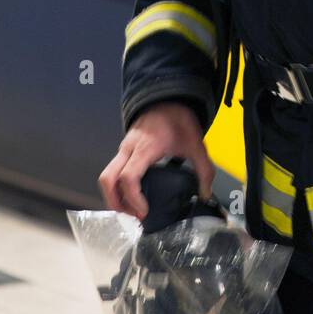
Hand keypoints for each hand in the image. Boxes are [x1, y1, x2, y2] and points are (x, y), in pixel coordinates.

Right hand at [98, 103, 215, 219]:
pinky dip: (118, 186)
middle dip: (115, 202)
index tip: (144, 211)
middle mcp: (129, 148)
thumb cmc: (178, 119)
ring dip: (115, 196)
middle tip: (134, 215)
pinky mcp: (124, 149)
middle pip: (107, 180)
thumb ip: (204, 170)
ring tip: (133, 209)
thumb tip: (205, 194)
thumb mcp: (196, 144)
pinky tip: (134, 194)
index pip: (128, 177)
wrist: (167, 98)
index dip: (133, 198)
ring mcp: (123, 148)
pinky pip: (113, 171)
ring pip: (106, 176)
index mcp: (146, 148)